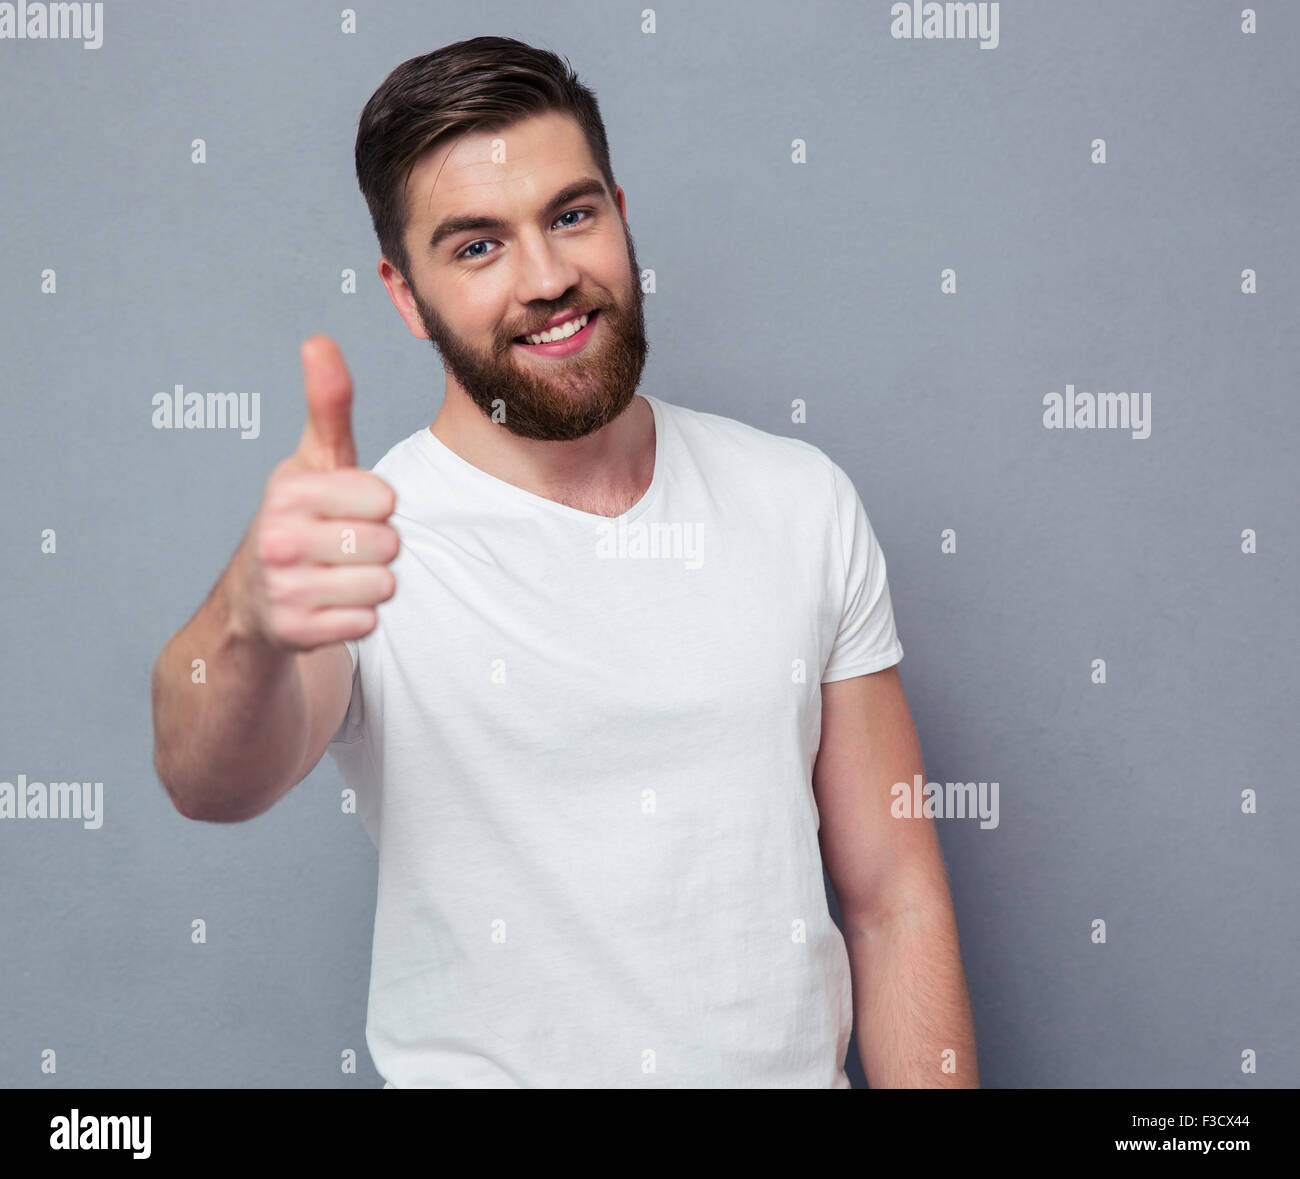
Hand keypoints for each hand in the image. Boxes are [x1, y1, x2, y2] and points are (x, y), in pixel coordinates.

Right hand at [230, 336, 398, 650]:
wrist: (255, 601)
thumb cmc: (302, 519)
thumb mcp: (314, 461)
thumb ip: (328, 404)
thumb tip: (319, 340)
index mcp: (289, 490)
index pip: (386, 500)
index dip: (378, 507)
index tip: (348, 510)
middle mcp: (278, 539)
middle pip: (388, 544)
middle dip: (377, 549)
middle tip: (342, 548)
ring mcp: (283, 589)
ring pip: (382, 586)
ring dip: (371, 585)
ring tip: (338, 576)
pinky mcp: (294, 633)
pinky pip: (367, 623)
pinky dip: (358, 618)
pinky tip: (330, 606)